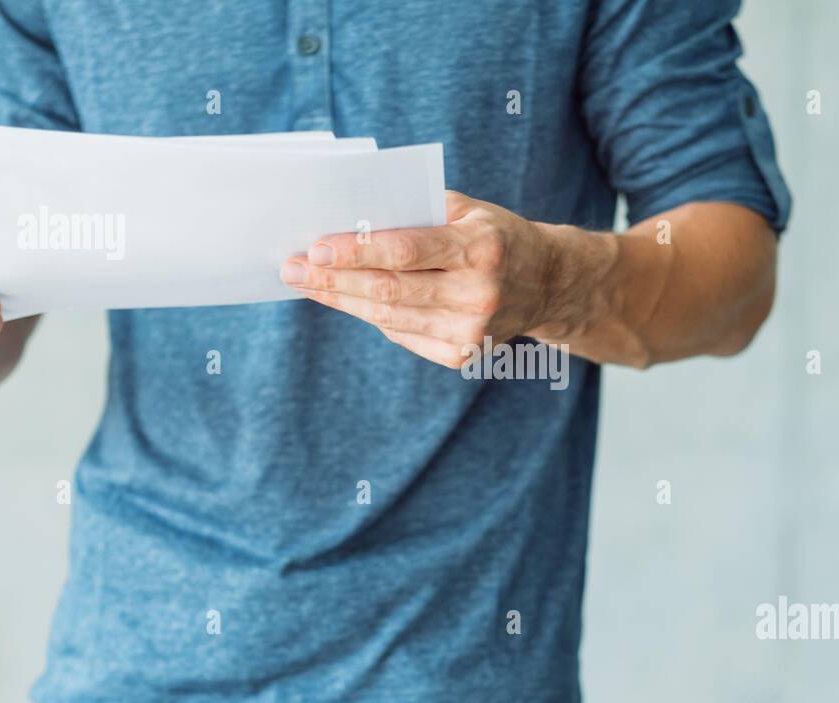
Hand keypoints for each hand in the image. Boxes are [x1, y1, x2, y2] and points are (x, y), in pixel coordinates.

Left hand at [279, 191, 614, 367]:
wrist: (548, 283)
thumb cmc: (494, 235)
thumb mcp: (466, 210)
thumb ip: (415, 213)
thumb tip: (348, 222)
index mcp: (481, 247)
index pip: (406, 250)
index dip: (355, 250)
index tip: (314, 247)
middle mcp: (479, 293)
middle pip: (389, 290)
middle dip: (333, 280)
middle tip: (291, 267)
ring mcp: (471, 330)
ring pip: (388, 317)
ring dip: (340, 300)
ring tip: (305, 283)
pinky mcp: (462, 355)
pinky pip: (402, 334)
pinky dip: (371, 316)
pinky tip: (347, 299)